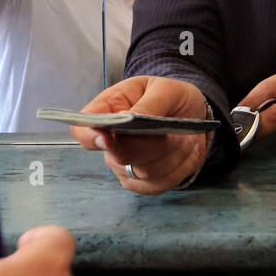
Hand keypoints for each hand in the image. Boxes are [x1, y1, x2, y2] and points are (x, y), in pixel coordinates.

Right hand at [69, 76, 208, 195]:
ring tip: (186, 138)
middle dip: (151, 146)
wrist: (192, 113)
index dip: (90, 138)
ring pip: (142, 172)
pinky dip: (179, 168)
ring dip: (171, 156)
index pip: (82, 131)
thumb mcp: (165, 90)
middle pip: (117, 157)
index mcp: (107, 110)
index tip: (109, 137)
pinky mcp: (143, 181)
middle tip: (175, 132)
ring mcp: (124, 165)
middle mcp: (110, 142)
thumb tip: (122, 119)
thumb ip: (147, 105)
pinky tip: (188, 152)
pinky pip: (158, 185)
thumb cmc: (172, 97)